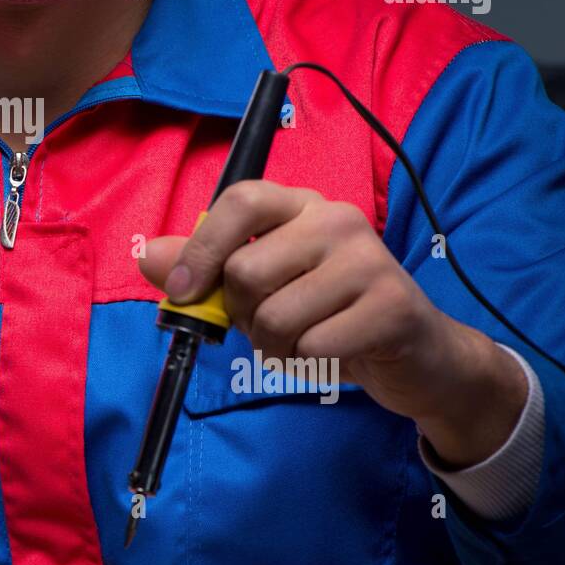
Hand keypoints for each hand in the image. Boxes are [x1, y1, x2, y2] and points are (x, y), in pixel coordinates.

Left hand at [137, 180, 526, 466]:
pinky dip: (309, 363)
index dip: (202, 248)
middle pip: (247, 271)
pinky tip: (334, 353)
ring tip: (304, 341)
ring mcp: (368, 259)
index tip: (184, 291)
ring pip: (275, 316)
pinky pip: (313, 346)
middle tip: (273, 324)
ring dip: (275, 347)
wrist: (416, 355)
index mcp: (300, 205)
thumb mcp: (262, 288)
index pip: (240, 201)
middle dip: (244, 315)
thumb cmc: (326, 315)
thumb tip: (148, 256)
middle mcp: (336, 219)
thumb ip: (206, 269)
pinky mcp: (392, 305)